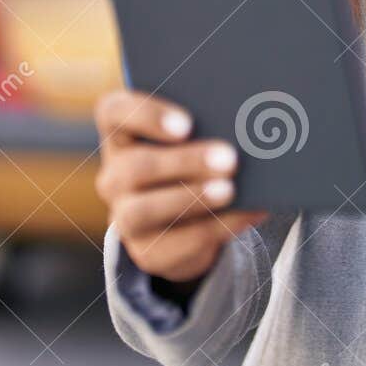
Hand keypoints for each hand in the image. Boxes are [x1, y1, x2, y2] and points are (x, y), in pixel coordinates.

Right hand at [94, 90, 268, 282]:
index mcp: (122, 134)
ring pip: (143, 210)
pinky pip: (175, 243)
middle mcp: (115, 175)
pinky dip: (216, 227)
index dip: (147, 115)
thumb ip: (213, 128)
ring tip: (230, 190)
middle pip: (136, 166)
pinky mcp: (147, 252)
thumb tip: (252, 127)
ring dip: (191, 199)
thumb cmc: (195, 163)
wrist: (185, 222)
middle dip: (184, 162)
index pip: (114, 112)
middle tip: (229, 158)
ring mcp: (124, 216)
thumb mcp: (198, 141)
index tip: (187, 124)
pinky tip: (246, 213)